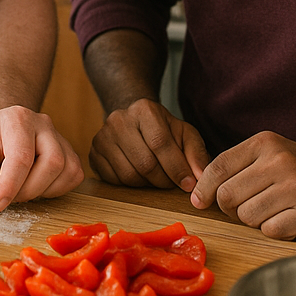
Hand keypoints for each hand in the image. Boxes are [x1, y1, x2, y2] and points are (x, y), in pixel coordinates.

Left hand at [0, 105, 83, 211]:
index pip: (22, 156)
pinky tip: (35, 186)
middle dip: (28, 190)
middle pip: (52, 162)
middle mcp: (42, 123)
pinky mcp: (68, 151)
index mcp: (16, 118)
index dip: (10, 186)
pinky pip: (73, 176)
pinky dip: (56, 190)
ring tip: (19, 190)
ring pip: (67, 170)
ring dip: (42, 191)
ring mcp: (58, 136)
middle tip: (6, 196)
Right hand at [89, 98, 209, 192]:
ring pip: (129, 175)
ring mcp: (102, 136)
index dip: (176, 168)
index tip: (188, 185)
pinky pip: (113, 181)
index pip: (160, 144)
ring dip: (147, 184)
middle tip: (171, 183)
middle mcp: (119, 119)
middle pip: (145, 163)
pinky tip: (138, 175)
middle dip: (163, 180)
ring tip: (155, 178)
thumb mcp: (184, 134)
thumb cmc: (162, 129)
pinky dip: (129, 185)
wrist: (132, 121)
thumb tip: (201, 178)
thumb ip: (196, 153)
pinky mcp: (93, 153)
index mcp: (144, 109)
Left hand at [189, 131, 295, 238]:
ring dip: (254, 220)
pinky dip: (273, 231)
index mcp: (265, 143)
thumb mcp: (271, 154)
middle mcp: (279, 161)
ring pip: (247, 216)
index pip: (219, 166)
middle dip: (231, 208)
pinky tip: (287, 220)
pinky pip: (270, 231)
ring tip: (272, 211)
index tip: (200, 200)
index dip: (204, 187)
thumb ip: (238, 166)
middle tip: (246, 207)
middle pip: (228, 195)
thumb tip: (199, 191)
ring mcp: (295, 186)